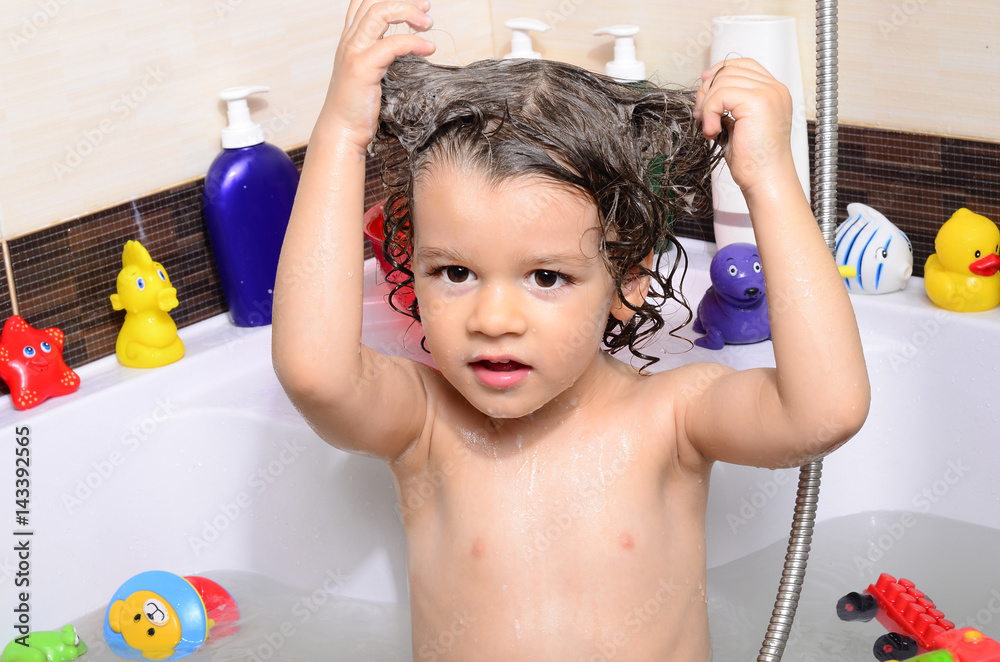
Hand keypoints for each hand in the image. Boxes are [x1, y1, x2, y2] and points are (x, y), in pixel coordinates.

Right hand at [320, 0, 435, 151]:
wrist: (341, 131)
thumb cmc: (356, 108)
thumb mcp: (367, 73)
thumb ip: (379, 55)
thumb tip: (403, 47)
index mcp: (350, 39)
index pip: (364, 2)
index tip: (416, 5)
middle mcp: (349, 41)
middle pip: (374, 1)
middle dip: (404, 1)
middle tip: (426, 10)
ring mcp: (354, 52)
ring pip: (380, 13)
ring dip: (409, 13)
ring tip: (428, 24)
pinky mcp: (363, 68)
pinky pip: (392, 44)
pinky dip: (414, 42)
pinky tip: (428, 49)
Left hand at [694, 58, 794, 198]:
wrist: (765, 178)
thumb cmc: (754, 159)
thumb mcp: (740, 123)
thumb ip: (731, 103)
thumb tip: (707, 88)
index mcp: (773, 92)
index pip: (744, 65)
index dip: (720, 71)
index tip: (704, 84)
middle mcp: (774, 89)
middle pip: (729, 71)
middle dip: (707, 92)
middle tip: (702, 117)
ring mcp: (767, 93)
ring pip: (721, 82)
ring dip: (707, 106)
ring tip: (710, 128)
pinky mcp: (756, 101)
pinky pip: (719, 95)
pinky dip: (709, 113)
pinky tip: (713, 131)